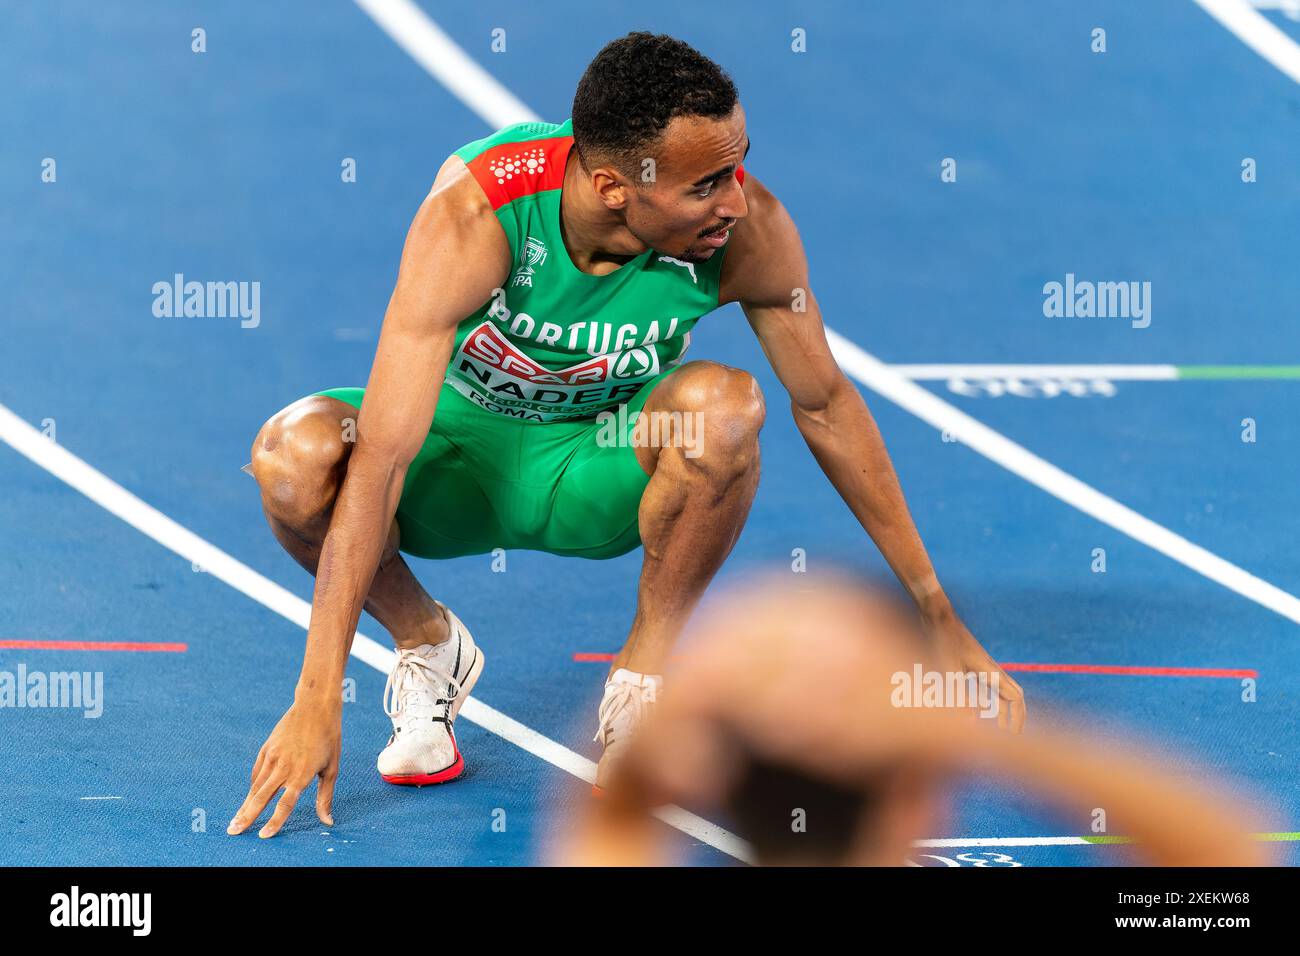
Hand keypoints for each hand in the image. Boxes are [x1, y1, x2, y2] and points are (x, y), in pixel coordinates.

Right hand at [227, 696, 340, 837]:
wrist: (315, 706)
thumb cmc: (328, 738)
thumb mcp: (332, 768)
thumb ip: (325, 797)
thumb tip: (328, 821)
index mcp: (302, 773)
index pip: (285, 803)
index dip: (274, 821)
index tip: (264, 835)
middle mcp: (284, 766)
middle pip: (262, 797)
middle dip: (247, 816)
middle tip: (233, 832)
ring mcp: (273, 756)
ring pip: (256, 786)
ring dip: (245, 804)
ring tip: (236, 820)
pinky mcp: (267, 748)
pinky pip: (257, 772)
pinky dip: (253, 786)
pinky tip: (250, 797)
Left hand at [927, 608, 1025, 732]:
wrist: (937, 615)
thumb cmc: (943, 640)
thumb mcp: (948, 670)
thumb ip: (958, 696)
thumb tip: (970, 724)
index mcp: (990, 672)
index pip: (1015, 698)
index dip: (1017, 718)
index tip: (1013, 736)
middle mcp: (991, 669)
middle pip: (1015, 695)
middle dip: (1016, 716)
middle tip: (1012, 736)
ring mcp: (982, 666)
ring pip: (1001, 691)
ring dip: (1003, 709)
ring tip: (999, 729)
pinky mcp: (971, 663)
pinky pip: (987, 685)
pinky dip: (988, 699)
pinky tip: (979, 709)